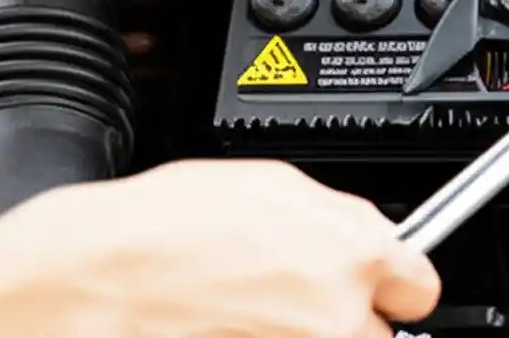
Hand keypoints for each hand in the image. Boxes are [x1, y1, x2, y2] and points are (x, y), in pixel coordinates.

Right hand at [0, 160, 440, 336]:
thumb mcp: (265, 184)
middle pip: (376, 330)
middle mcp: (338, 317)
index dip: (392, 281)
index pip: (419, 284)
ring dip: (304, 333)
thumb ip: (335, 216)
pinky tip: (227, 321)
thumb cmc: (158, 227)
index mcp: (352, 253)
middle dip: (342, 312)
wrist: (89, 283)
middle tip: (288, 293)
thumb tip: (366, 234)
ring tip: (247, 309)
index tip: (379, 283)